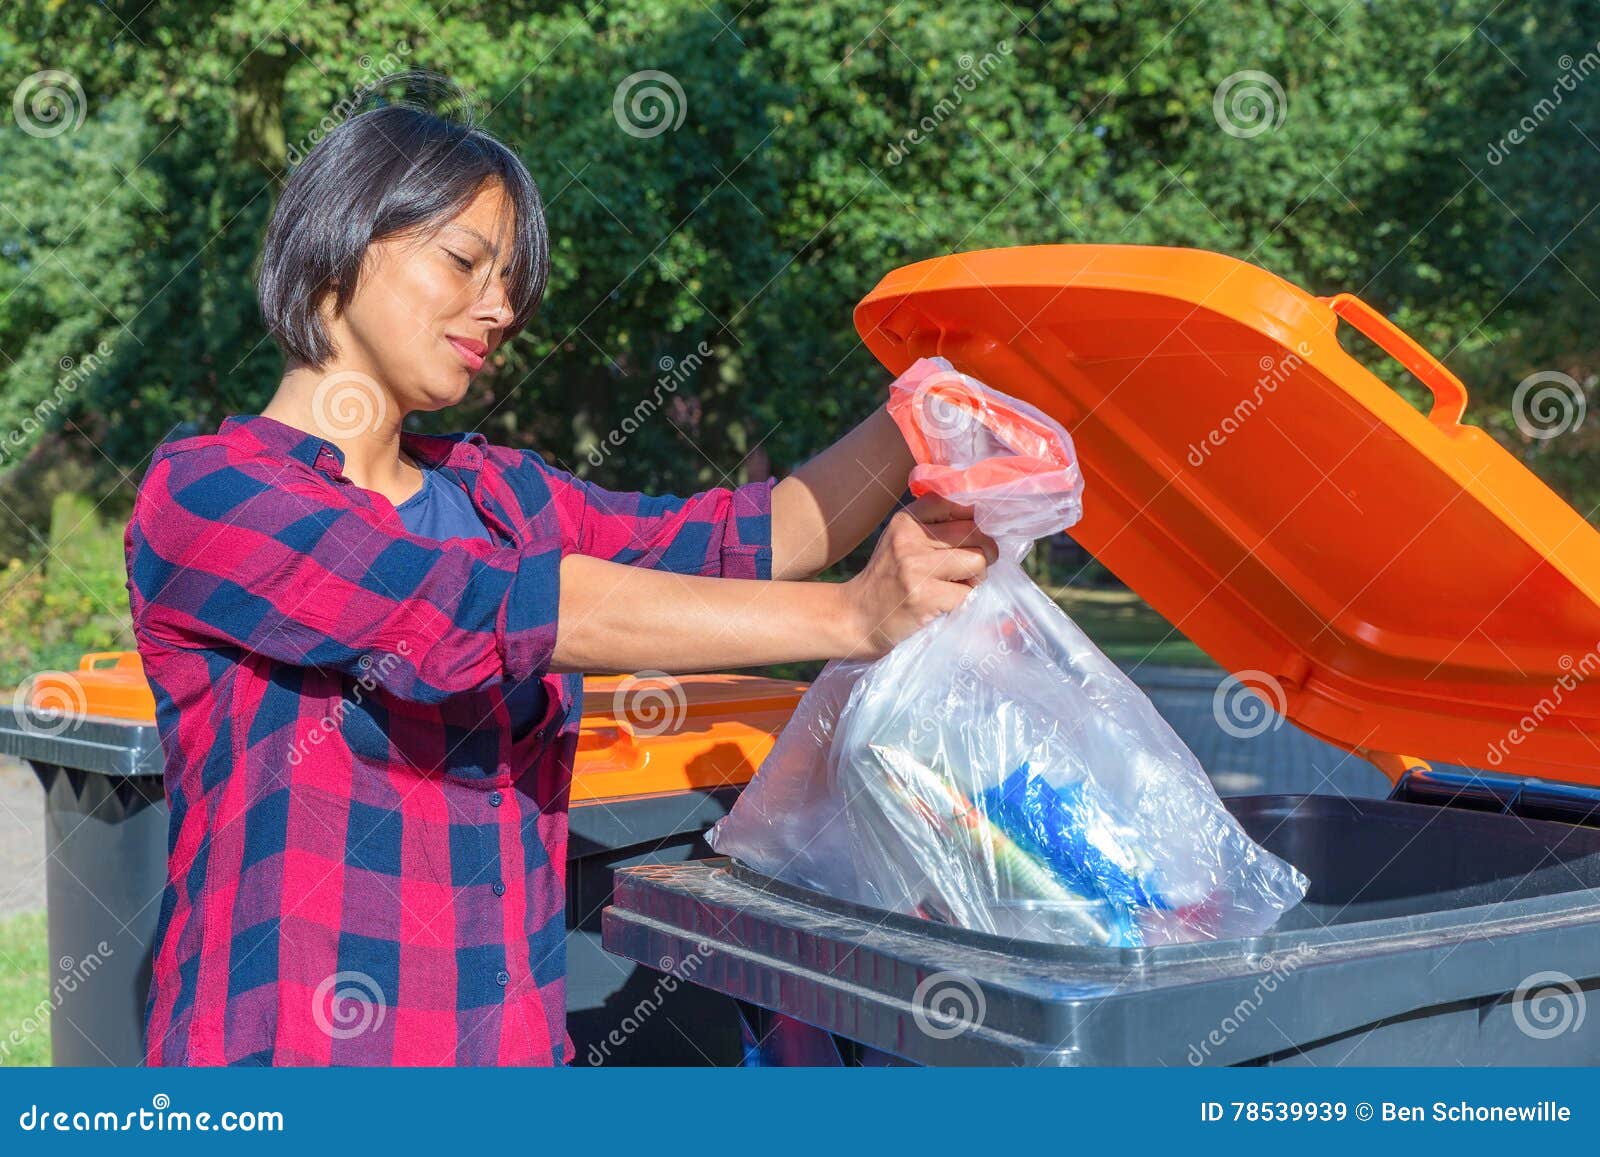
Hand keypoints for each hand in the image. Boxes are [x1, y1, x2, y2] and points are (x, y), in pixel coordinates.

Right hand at [835, 501, 994, 659]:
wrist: (857, 618)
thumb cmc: (886, 580)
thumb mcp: (899, 542)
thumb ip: (932, 528)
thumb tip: (982, 524)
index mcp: (905, 521)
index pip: (953, 504)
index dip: (971, 520)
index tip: (970, 538)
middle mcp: (909, 539)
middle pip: (973, 532)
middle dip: (984, 551)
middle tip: (972, 567)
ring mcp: (916, 568)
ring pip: (977, 560)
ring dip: (978, 577)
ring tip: (961, 585)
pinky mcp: (924, 596)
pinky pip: (967, 593)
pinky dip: (965, 601)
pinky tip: (947, 603)